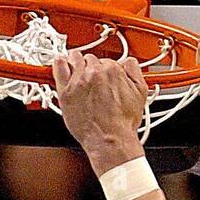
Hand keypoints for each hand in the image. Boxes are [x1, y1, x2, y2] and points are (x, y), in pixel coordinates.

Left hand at [53, 50, 146, 175]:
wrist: (111, 140)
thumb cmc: (123, 123)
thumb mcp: (140, 94)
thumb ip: (135, 72)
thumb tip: (129, 63)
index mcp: (112, 70)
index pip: (106, 60)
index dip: (106, 71)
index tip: (104, 80)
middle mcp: (94, 72)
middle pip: (90, 60)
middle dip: (92, 69)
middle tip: (94, 83)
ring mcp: (78, 81)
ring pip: (75, 59)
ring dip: (77, 65)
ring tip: (80, 77)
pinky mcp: (66, 91)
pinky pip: (59, 66)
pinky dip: (60, 63)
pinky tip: (64, 68)